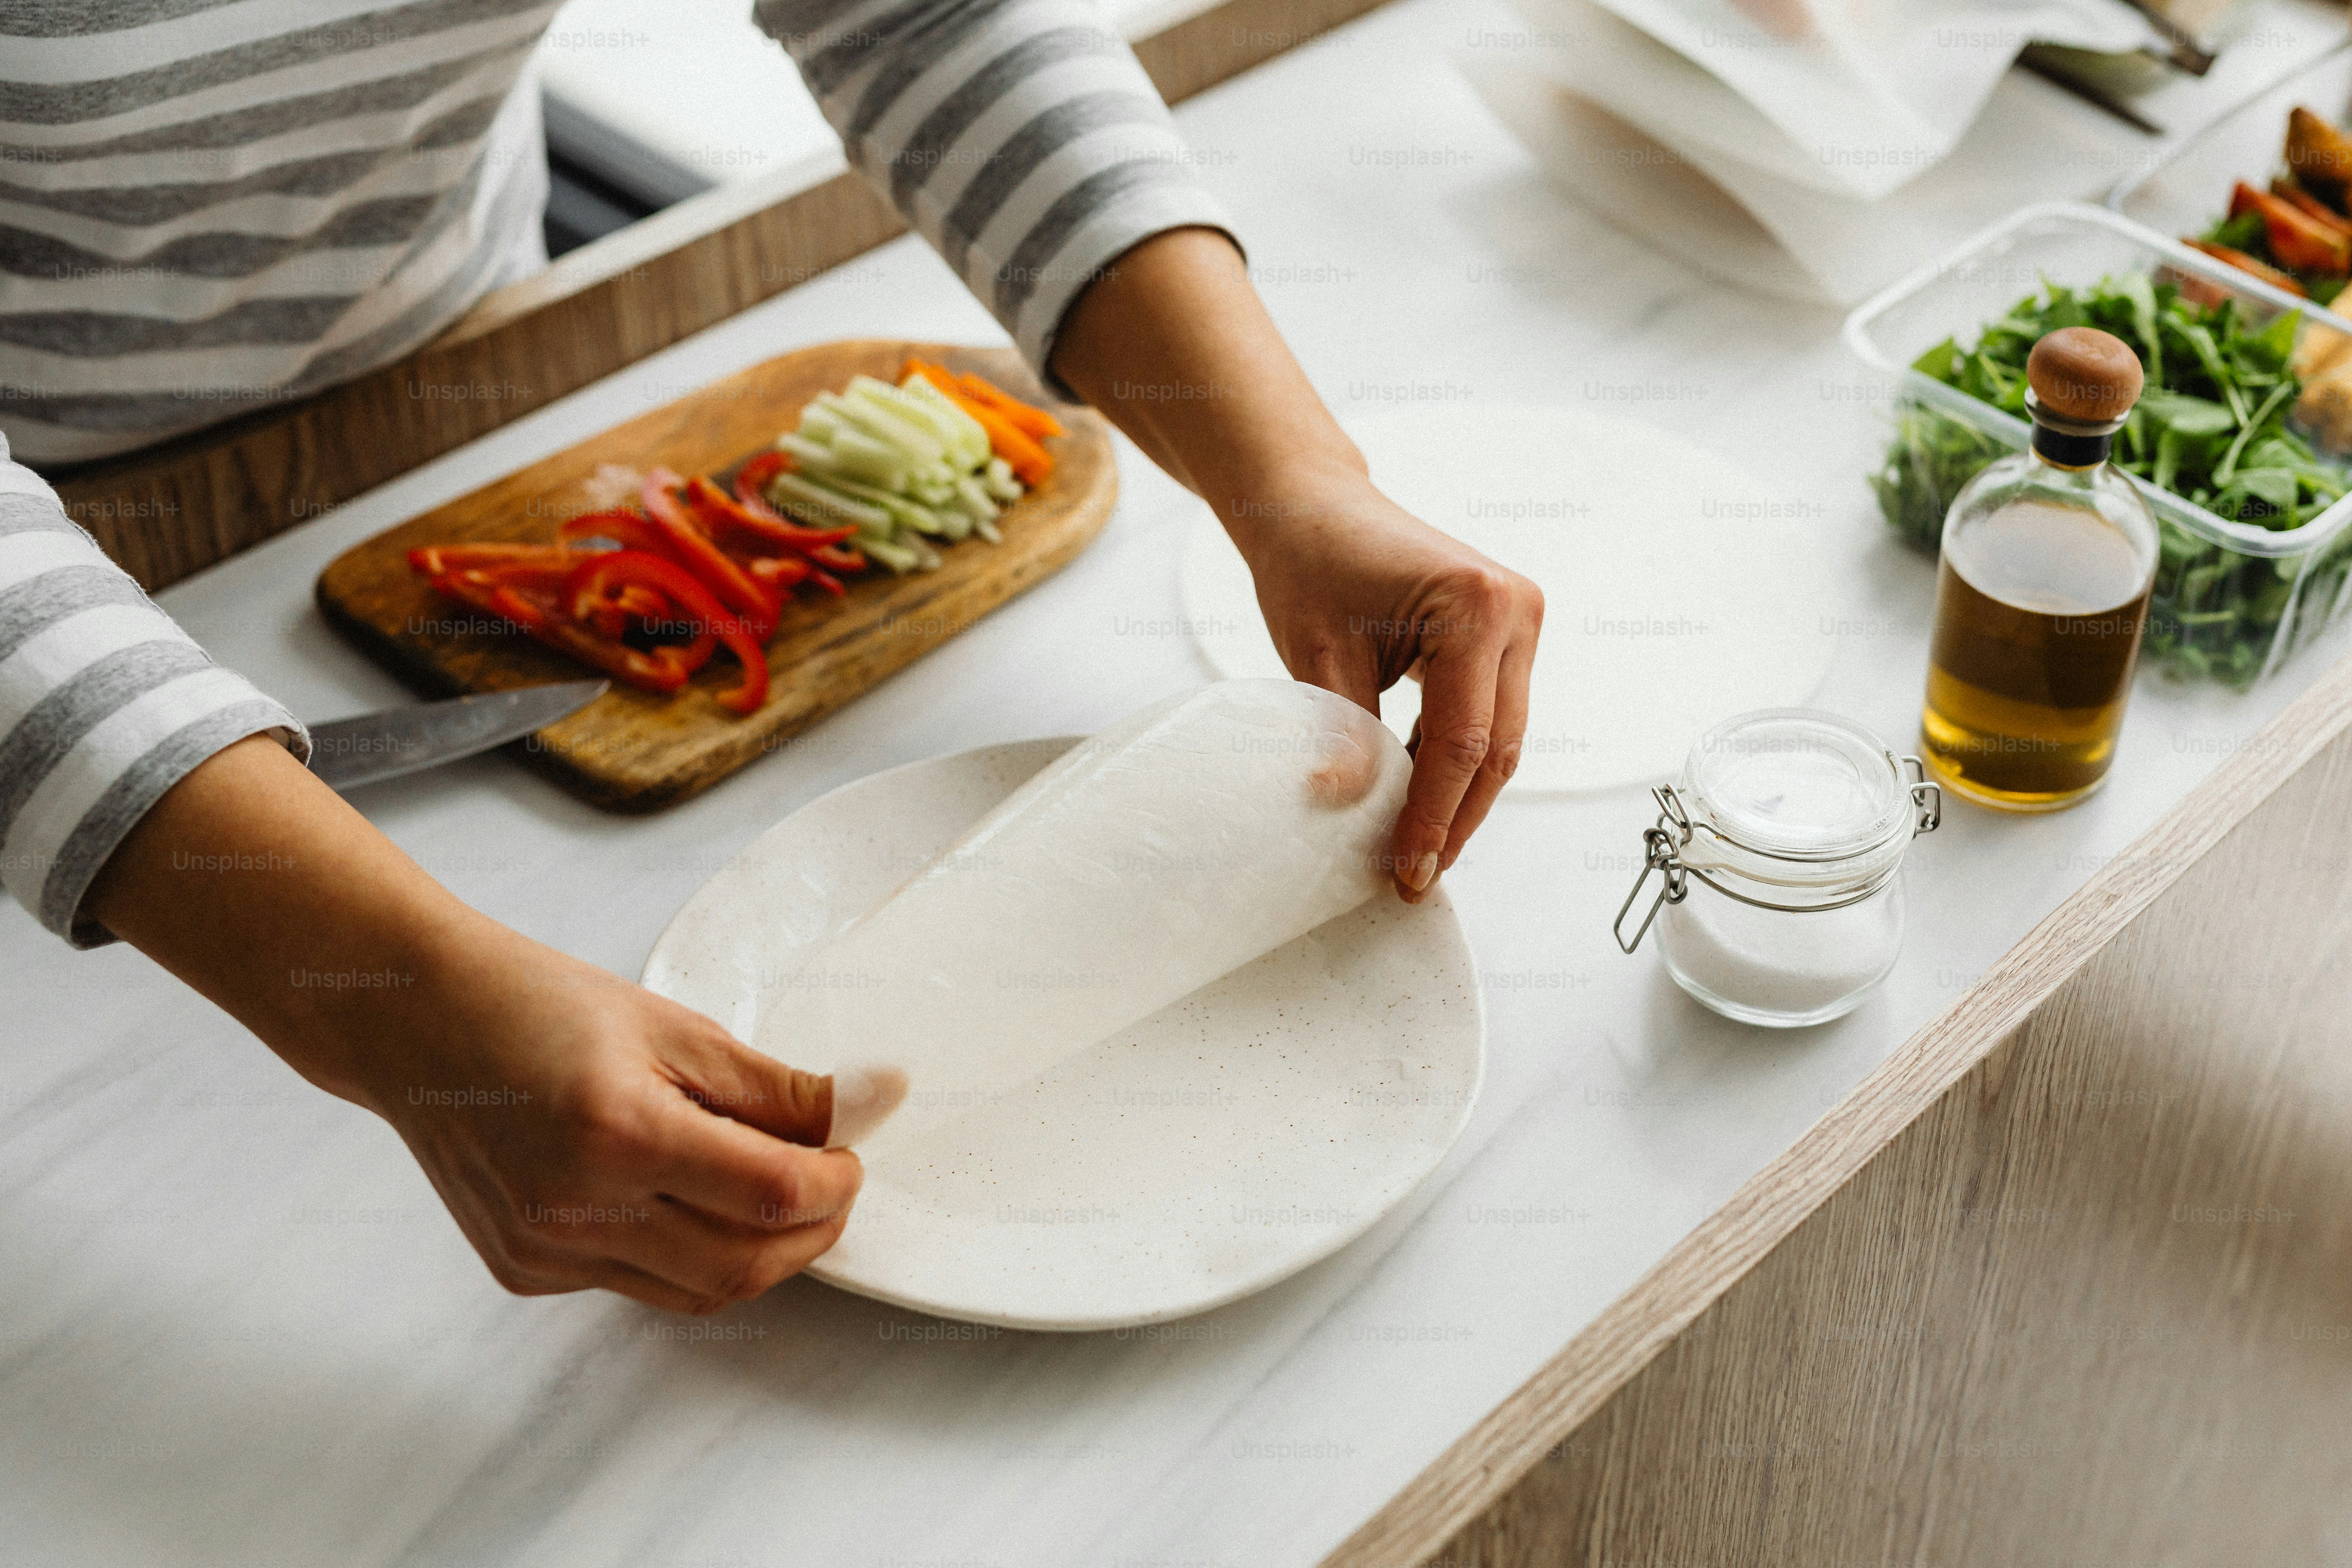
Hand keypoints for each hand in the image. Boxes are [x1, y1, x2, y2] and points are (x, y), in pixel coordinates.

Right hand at [86, 736, 859, 1314]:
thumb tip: (874, 1103)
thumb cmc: (542, 1006)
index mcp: (618, 1133)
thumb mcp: (675, 1027)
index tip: (853, 1151)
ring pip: (697, 1291)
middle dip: (813, 1233)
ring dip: (758, 1253)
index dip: (836, 1182)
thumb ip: (778, 1086)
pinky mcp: (525, 1270)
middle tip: (832, 1182)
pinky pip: (639, 1285)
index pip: (774, 1195)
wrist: (419, 1024)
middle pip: (743, 1265)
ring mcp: (544, 1250)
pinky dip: (688, 1253)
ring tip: (774, 1194)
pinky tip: (683, 1198)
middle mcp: (575, 1208)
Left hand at [1229, 457, 1542, 901]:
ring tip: (1415, 850)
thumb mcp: (1317, 654)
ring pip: (1500, 740)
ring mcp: (1521, 620)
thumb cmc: (1310, 562)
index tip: (1407, 872)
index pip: (1461, 741)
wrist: (1314, 507)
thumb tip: (1344, 810)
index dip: (1434, 815)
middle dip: (1454, 819)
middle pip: (1494, 748)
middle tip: (1413, 877)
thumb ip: (1342, 733)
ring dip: (1459, 796)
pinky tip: (1418, 799)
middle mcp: (1517, 610)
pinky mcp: (1508, 635)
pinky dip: (1454, 760)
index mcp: (1477, 605)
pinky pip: (1489, 716)